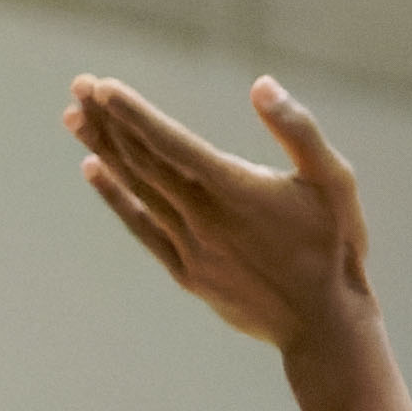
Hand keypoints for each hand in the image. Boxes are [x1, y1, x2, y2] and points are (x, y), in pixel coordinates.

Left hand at [64, 75, 371, 353]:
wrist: (326, 326)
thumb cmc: (336, 247)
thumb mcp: (334, 181)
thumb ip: (299, 130)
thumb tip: (261, 85)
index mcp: (237, 190)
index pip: (171, 143)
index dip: (133, 113)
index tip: (101, 85)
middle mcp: (204, 217)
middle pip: (144, 160)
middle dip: (109, 120)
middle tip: (80, 86)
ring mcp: (191, 247)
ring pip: (137, 189)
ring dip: (104, 150)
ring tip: (74, 117)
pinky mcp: (188, 272)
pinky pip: (142, 227)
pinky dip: (116, 197)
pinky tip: (93, 171)